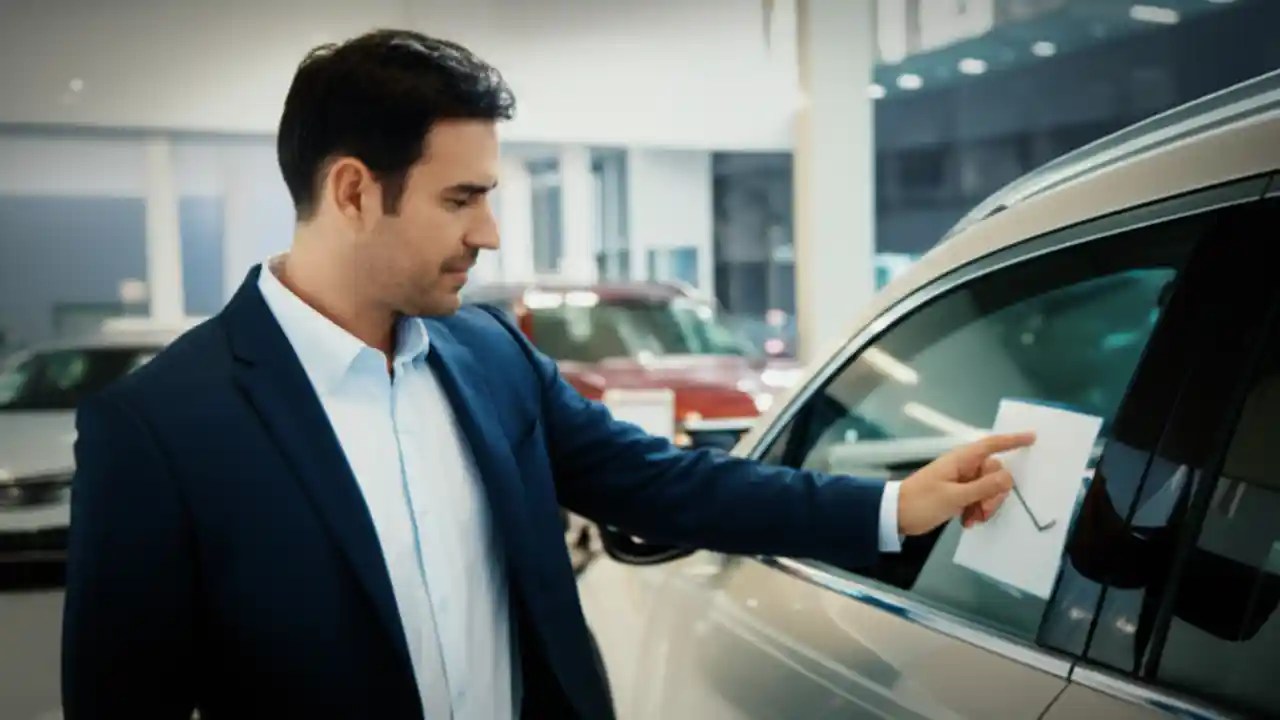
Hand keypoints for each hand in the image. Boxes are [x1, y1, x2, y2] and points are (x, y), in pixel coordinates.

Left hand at [896, 432, 1035, 535]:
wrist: (895, 515)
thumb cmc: (922, 502)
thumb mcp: (954, 497)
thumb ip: (983, 488)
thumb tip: (1008, 478)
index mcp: (960, 460)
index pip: (990, 445)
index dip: (1012, 440)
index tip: (1032, 438)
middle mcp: (963, 467)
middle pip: (994, 474)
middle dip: (994, 494)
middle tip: (984, 512)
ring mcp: (960, 481)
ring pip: (988, 489)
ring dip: (985, 506)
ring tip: (972, 520)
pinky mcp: (958, 495)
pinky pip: (978, 499)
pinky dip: (976, 510)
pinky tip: (967, 523)